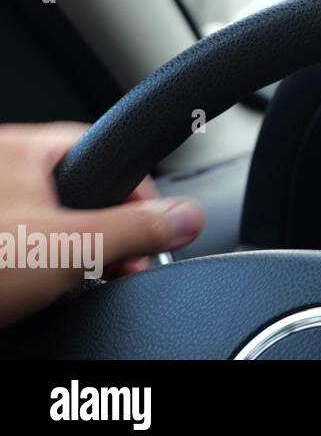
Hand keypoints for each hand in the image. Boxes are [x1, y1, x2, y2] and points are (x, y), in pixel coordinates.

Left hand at [0, 122, 203, 327]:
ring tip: (65, 280)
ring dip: (61, 249)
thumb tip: (188, 216)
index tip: (149, 229)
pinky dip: (25, 263)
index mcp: (19, 148)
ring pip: (38, 217)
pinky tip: (26, 288)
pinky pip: (11, 242)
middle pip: (71, 187)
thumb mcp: (67, 248)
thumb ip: (135, 229)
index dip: (136, 190)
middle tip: (112, 265)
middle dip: (98, 228)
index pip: (101, 149)